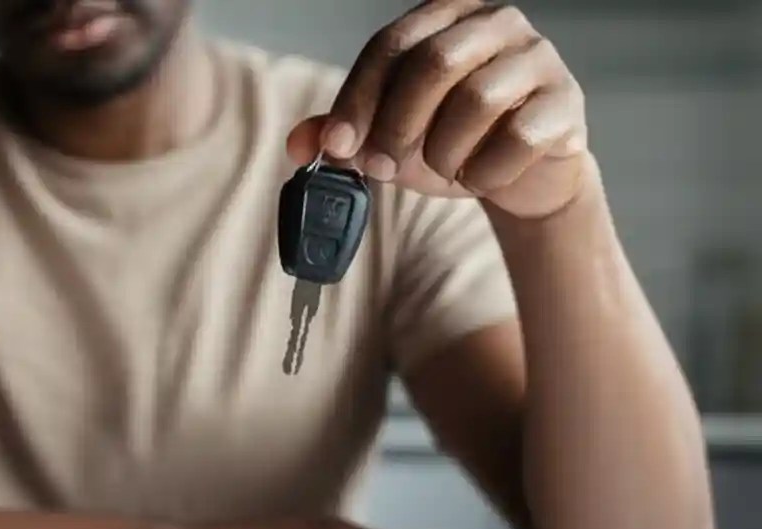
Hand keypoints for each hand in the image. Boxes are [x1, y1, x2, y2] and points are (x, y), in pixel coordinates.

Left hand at [287, 0, 590, 219]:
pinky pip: (519, 137)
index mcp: (444, 16)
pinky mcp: (565, 101)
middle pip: (433, 63)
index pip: (390, 46)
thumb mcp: (389, 136)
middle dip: (396, 125)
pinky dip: (486, 171)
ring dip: (445, 151)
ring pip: (477, 99)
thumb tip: (299, 144)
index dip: (358, 99)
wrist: (519, 175)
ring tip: (444, 168)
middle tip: (380, 169)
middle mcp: (495, 22)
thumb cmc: (451, 140)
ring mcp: (538, 57)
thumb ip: (343, 133)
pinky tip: (480, 176)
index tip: (337, 147)